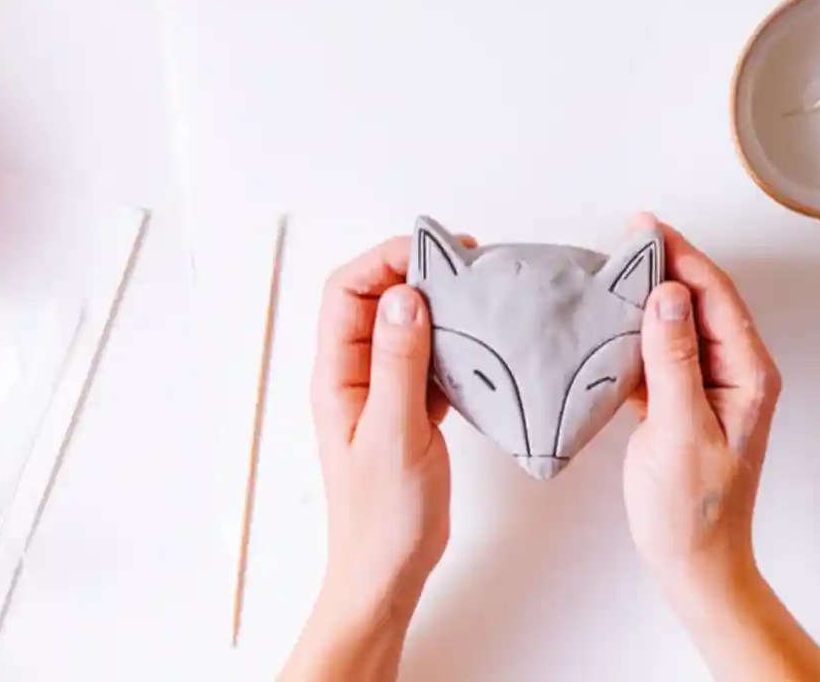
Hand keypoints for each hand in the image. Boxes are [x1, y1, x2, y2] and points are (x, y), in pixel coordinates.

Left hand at [283, 235, 466, 681]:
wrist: (388, 571)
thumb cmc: (383, 515)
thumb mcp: (394, 432)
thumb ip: (398, 362)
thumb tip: (405, 294)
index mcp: (337, 376)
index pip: (348, 292)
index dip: (386, 259)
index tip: (436, 250)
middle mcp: (355, 375)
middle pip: (376, 299)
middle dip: (416, 272)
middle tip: (469, 266)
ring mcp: (383, 391)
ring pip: (406, 326)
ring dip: (438, 306)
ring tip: (481, 297)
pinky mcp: (410, 409)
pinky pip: (428, 359)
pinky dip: (453, 344)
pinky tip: (482, 344)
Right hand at [624, 214, 777, 584]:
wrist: (694, 563)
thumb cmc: (692, 510)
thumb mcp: (679, 431)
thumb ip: (674, 361)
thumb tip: (666, 296)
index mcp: (747, 374)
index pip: (716, 296)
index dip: (682, 255)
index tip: (646, 228)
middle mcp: (736, 373)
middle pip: (701, 302)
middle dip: (667, 266)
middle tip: (626, 239)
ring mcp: (711, 388)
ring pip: (681, 325)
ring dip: (650, 298)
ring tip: (614, 273)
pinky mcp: (685, 403)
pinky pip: (664, 354)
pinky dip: (639, 334)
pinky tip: (612, 324)